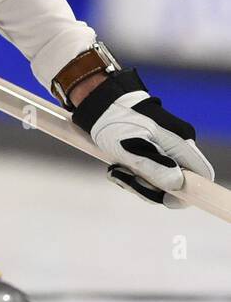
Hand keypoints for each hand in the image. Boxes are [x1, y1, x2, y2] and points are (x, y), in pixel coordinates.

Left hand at [71, 69, 214, 207]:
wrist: (100, 102)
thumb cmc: (115, 122)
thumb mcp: (129, 148)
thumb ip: (154, 168)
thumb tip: (177, 186)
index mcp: (180, 143)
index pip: (201, 175)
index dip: (186, 193)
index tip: (163, 199)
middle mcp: (178, 145)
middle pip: (176, 180)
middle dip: (149, 186)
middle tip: (121, 176)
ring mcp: (166, 147)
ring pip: (158, 177)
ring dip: (135, 180)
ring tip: (114, 169)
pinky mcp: (152, 148)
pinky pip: (148, 169)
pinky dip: (132, 172)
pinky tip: (115, 166)